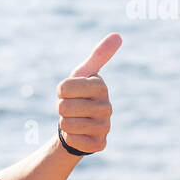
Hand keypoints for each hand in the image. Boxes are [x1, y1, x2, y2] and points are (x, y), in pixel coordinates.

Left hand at [56, 33, 120, 154]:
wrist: (80, 124)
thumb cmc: (80, 95)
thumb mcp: (84, 73)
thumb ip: (98, 55)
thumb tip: (118, 35)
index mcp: (100, 87)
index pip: (64, 87)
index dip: (61, 91)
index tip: (69, 92)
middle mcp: (107, 107)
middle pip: (63, 107)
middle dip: (62, 108)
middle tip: (72, 108)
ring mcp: (105, 126)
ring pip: (67, 124)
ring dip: (65, 123)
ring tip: (75, 120)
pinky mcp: (99, 144)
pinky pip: (72, 140)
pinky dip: (69, 137)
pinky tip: (78, 134)